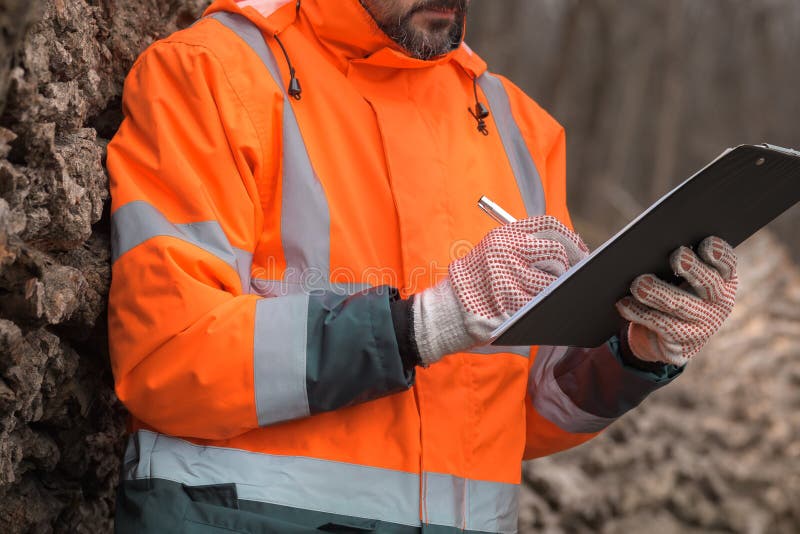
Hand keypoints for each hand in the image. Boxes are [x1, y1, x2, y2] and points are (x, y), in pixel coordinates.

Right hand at [412, 216, 588, 364]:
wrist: (446, 312)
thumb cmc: (474, 284)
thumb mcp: (492, 253)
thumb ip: (524, 247)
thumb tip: (568, 252)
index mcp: (503, 236)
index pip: (548, 225)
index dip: (570, 238)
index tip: (580, 252)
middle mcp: (506, 252)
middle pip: (556, 252)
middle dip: (570, 267)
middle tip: (574, 278)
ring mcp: (509, 277)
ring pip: (553, 281)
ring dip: (557, 290)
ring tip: (552, 295)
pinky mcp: (511, 303)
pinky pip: (543, 303)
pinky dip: (548, 306)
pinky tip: (545, 308)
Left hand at [616, 236, 737, 365]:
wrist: (673, 339)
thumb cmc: (677, 294)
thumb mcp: (683, 279)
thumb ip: (679, 263)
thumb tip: (651, 248)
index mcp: (724, 279)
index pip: (728, 263)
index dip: (721, 254)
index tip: (707, 243)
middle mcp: (720, 302)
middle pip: (709, 283)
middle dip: (693, 268)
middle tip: (677, 256)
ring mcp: (705, 325)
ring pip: (680, 305)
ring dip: (659, 292)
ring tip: (639, 283)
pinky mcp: (684, 342)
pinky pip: (660, 325)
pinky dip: (640, 313)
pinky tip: (624, 304)